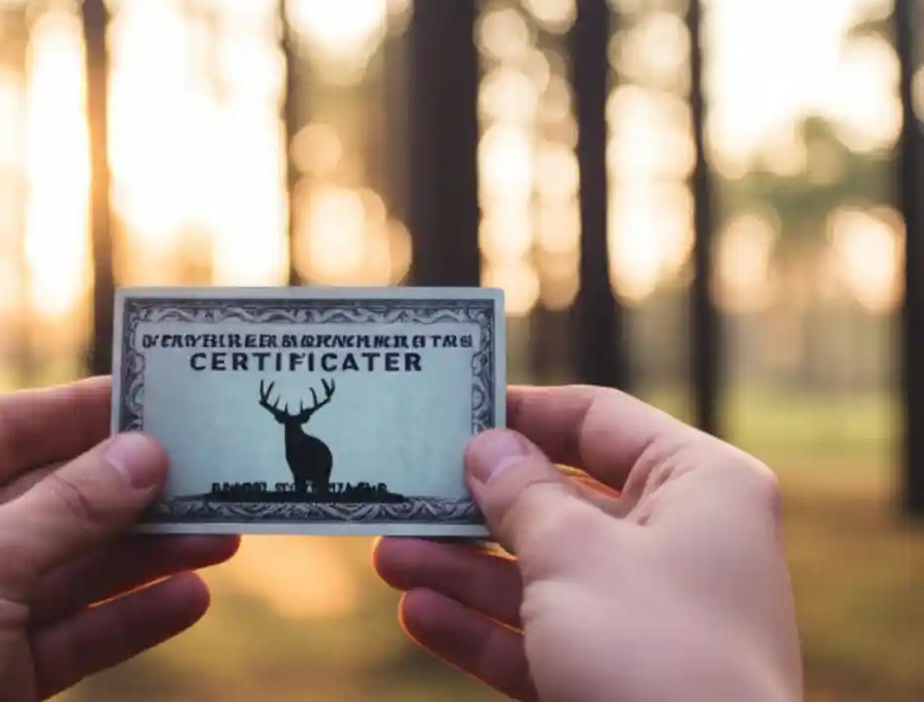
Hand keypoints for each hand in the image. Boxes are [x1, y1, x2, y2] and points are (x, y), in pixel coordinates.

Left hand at [0, 377, 238, 701]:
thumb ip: (66, 510)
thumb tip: (144, 454)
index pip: (5, 429)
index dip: (80, 410)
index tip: (154, 396)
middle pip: (54, 498)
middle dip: (131, 490)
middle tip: (209, 470)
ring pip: (77, 567)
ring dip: (148, 554)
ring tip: (222, 535)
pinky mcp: (1, 672)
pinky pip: (78, 632)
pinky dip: (132, 617)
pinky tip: (189, 597)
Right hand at [374, 386, 801, 700]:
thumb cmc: (651, 652)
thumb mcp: (574, 554)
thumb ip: (520, 494)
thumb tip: (487, 446)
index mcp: (699, 486)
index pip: (599, 420)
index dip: (522, 412)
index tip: (453, 410)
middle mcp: (680, 542)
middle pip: (559, 501)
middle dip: (475, 505)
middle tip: (406, 494)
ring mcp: (649, 615)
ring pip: (541, 573)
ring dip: (462, 569)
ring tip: (388, 558)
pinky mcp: (620, 675)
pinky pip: (542, 637)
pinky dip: (484, 628)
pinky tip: (419, 615)